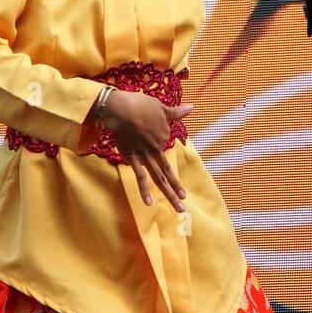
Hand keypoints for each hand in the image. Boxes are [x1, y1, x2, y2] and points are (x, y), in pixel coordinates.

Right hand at [100, 90, 192, 210]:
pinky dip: (144, 189)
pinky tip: (149, 203)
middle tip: (184, 203)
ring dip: (169, 193)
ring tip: (178, 207)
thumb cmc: (140, 104)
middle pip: (167, 172)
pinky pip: (139, 176)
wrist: (119, 109)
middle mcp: (157, 148)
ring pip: (158, 178)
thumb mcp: (161, 107)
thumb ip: (176, 112)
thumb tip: (192, 107)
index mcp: (164, 136)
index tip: (152, 142)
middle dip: (176, 189)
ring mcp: (145, 155)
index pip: (165, 145)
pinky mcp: (131, 158)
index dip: (159, 142)